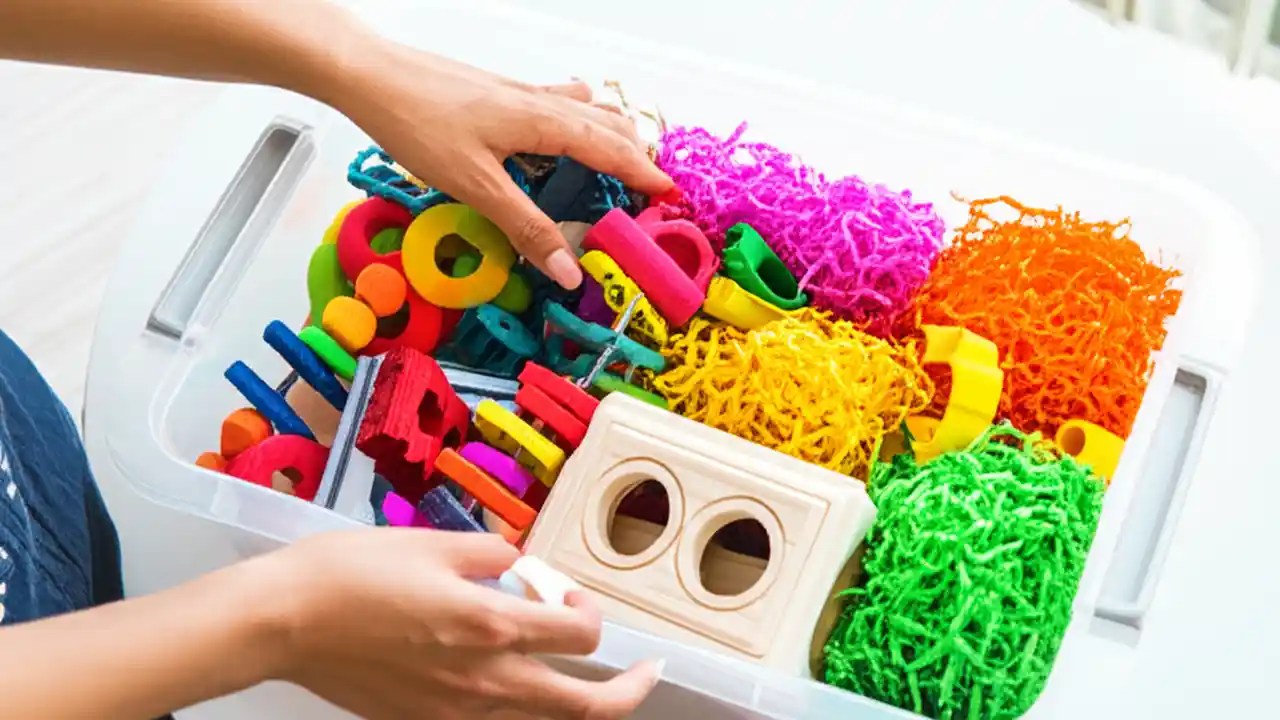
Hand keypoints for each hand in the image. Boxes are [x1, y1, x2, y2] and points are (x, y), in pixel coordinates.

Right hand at [263, 528, 660, 719]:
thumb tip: (518, 565)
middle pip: (581, 706)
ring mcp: (454, 710)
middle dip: (627, 691)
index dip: (593, 611)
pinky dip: (518, 711)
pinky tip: (513, 685)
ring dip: (574, 705)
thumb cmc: (350, 574)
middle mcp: (482, 679)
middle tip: (646, 673)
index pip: (580, 634)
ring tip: (587, 686)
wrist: (284, 621)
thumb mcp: (431, 540)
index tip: (578, 596)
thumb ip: (490, 553)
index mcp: (489, 625)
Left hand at [330, 42, 673, 289]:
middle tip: (648, 192)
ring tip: (620, 165)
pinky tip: (564, 130)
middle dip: (635, 157)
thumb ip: (526, 228)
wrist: (372, 76)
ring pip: (587, 111)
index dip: (646, 177)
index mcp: (546, 123)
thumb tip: (570, 271)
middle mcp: (542, 103)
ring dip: (610, 136)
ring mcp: (522, 93)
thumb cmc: (420, 124)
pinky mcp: (501, 93)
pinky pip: (558, 104)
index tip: (673, 199)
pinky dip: (578, 121)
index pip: (614, 152)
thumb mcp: (476, 186)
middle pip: (610, 126)